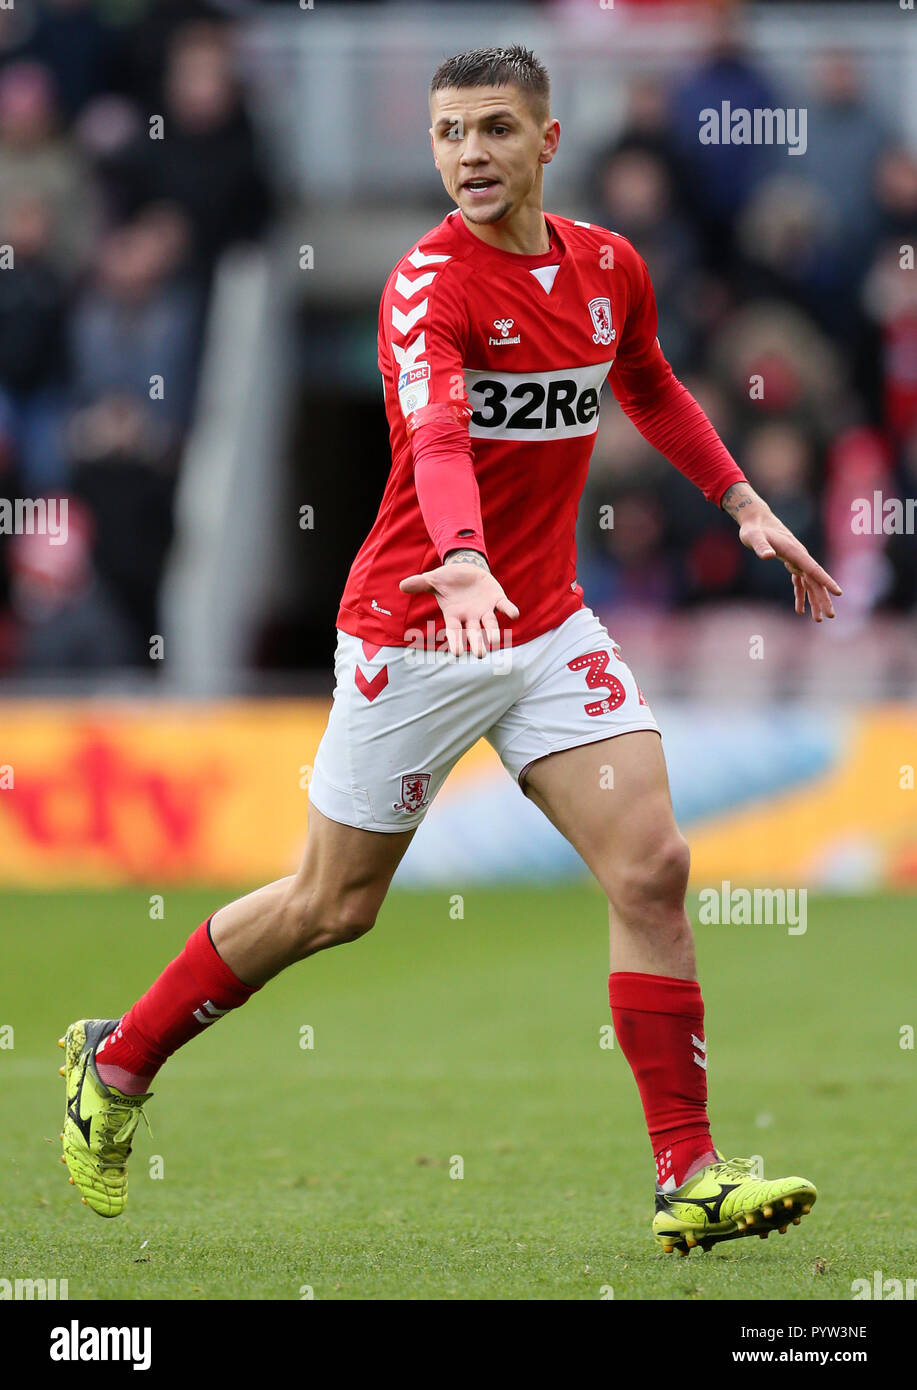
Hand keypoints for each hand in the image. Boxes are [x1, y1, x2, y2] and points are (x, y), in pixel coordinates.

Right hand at [399, 552, 518, 656]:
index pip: (454, 632)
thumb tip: (402, 585)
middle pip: (473, 633)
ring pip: (490, 625)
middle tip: (480, 655)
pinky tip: (514, 614)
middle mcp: (470, 617)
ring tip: (495, 641)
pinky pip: (504, 606)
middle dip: (476, 643)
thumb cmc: (448, 580)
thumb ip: (420, 584)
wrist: (467, 570)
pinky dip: (509, 610)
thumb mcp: (433, 580)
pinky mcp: (497, 599)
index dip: (455, 641)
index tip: (456, 654)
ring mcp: (485, 610)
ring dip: (493, 633)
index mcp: (454, 616)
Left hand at [739, 512, 842, 621]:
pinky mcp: (790, 562)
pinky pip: (799, 582)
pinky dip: (800, 595)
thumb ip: (761, 546)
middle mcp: (799, 556)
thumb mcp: (753, 537)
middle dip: (823, 598)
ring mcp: (796, 560)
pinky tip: (799, 610)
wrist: (755, 520)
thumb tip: (768, 556)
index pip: (814, 569)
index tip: (838, 592)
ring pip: (809, 583)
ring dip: (814, 600)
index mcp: (794, 551)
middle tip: (830, 616)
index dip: (826, 581)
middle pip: (815, 580)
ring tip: (818, 619)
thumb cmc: (753, 529)